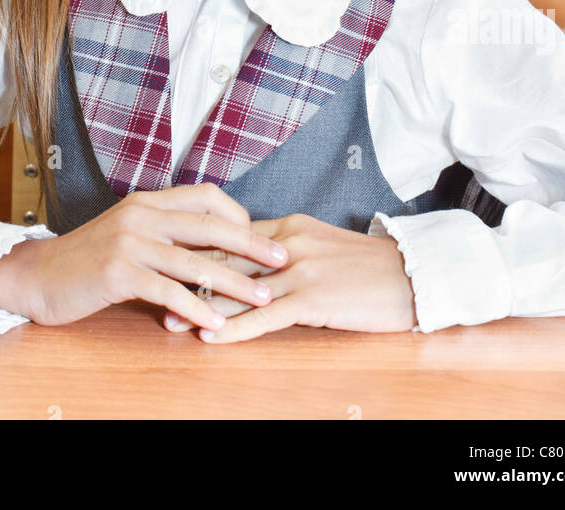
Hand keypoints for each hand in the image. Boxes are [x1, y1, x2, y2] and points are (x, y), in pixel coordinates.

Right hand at [0, 182, 288, 329]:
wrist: (38, 276)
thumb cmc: (90, 258)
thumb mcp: (131, 232)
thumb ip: (167, 232)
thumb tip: (215, 245)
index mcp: (149, 200)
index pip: (207, 196)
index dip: (239, 216)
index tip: (263, 239)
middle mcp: (142, 214)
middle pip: (210, 225)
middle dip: (252, 245)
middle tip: (283, 261)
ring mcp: (130, 242)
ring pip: (194, 261)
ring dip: (233, 283)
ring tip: (262, 299)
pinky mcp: (118, 272)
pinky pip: (167, 291)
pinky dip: (196, 308)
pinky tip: (216, 323)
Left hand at [161, 213, 416, 343]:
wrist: (413, 275)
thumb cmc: (369, 266)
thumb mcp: (323, 246)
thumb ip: (287, 249)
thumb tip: (254, 260)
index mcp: (289, 227)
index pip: (231, 235)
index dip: (197, 249)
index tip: (166, 258)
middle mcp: (288, 244)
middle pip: (226, 260)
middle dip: (186, 276)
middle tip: (151, 288)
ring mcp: (300, 271)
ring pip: (239, 290)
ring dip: (200, 306)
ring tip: (167, 319)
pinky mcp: (314, 300)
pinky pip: (265, 317)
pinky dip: (235, 328)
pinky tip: (211, 338)